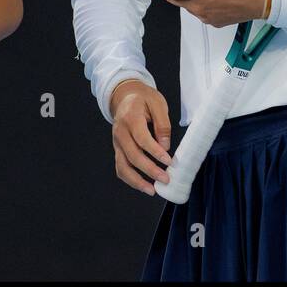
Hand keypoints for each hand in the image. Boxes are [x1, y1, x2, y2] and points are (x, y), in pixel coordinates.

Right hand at [109, 79, 172, 195]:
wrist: (124, 96)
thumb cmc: (143, 99)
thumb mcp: (157, 103)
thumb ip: (162, 124)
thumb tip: (165, 146)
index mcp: (130, 118)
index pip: (142, 139)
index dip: (155, 152)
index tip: (169, 161)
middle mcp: (120, 132)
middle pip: (132, 155)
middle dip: (149, 169)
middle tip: (165, 179)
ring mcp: (117, 142)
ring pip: (123, 165)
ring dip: (137, 180)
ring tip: (152, 190)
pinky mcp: (118, 149)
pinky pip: (120, 167)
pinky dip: (130, 179)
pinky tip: (143, 186)